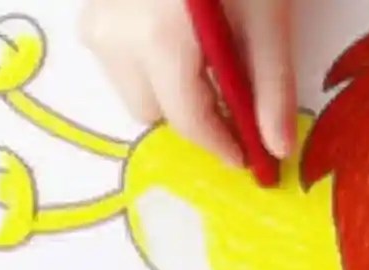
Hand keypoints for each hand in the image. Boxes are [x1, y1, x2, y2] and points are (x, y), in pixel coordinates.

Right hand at [80, 0, 295, 165]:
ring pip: (134, 89)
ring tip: (205, 49)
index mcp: (159, 39)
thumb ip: (270, 84)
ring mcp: (95, 22)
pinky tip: (179, 31)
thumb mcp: (264, 14)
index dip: (222, 144)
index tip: (249, 157)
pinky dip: (152, 59)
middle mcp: (114, 37)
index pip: (187, 119)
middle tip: (234, 92)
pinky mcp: (90, 11)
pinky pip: (121, 60)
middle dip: (194, 112)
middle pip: (156, 112)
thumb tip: (277, 145)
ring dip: (171, 86)